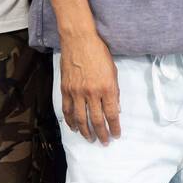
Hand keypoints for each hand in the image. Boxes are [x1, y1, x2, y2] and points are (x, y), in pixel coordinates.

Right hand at [58, 30, 120, 144]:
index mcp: (107, 87)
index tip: (116, 135)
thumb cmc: (99, 52)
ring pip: (81, 119)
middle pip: (97, 120)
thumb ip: (114, 91)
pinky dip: (70, 121)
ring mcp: (77, 92)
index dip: (115, 127)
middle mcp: (92, 92)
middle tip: (104, 142)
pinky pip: (67, 110)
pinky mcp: (66, 89)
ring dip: (86, 131)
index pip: (112, 114)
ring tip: (90, 139)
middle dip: (102, 134)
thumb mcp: (113, 71)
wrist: (79, 40)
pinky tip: (74, 128)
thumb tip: (115, 108)